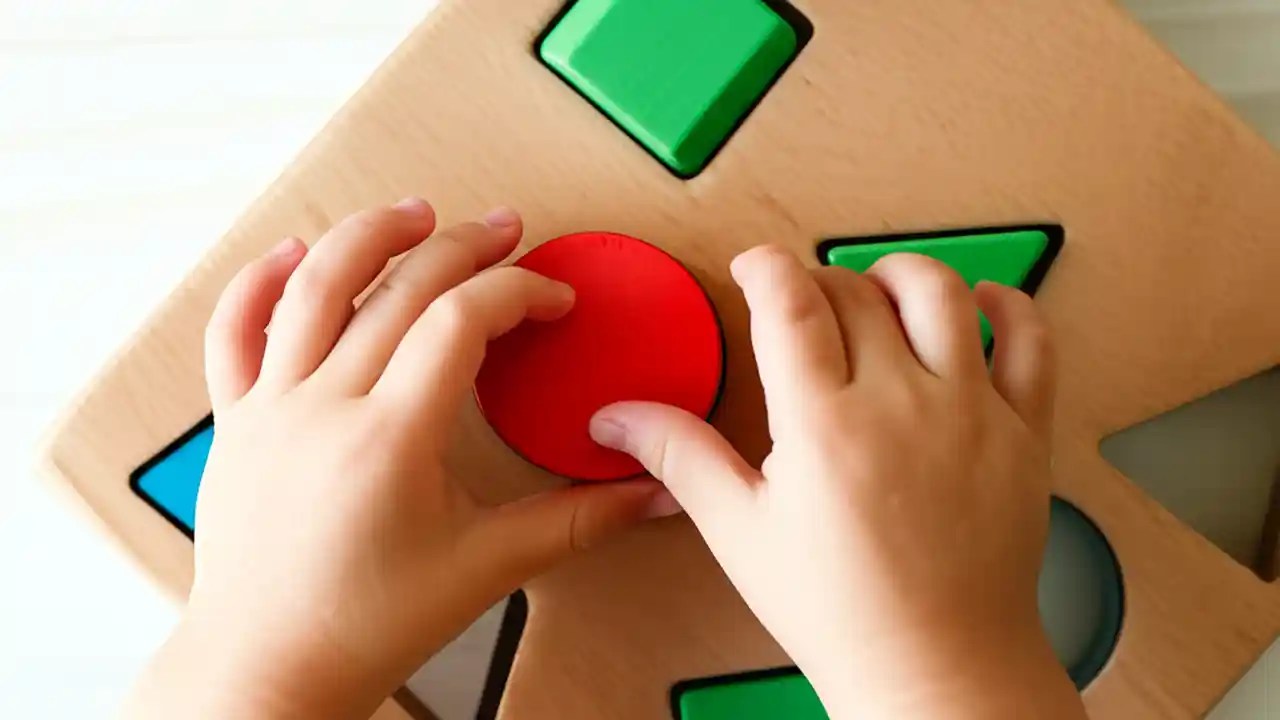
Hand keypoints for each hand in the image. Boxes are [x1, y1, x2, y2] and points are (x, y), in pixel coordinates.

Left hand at [122, 201, 677, 719]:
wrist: (268, 669)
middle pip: (398, 288)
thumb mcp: (486, 568)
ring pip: (312, 286)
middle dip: (464, 247)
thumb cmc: (366, 627)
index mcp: (389, 437)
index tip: (552, 300)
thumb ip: (579, 521)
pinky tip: (293, 253)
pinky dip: (259, 281)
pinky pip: (234, 331)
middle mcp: (323, 406)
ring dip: (369, 236)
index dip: (518, 292)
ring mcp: (271, 408)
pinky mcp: (236, 421)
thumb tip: (655, 497)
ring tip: (414, 211)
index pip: (460, 321)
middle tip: (506, 228)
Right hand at [591, 247, 1084, 717]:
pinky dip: (1011, 307)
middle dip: (817, 280)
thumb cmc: (838, 610)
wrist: (936, 667)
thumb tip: (615, 417)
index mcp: (824, 426)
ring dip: (900, 274)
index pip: (791, 304)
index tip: (753, 267)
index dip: (766, 267)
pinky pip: (1033, 343)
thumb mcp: (740, 532)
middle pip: (856, 292)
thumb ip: (680, 457)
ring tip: (876, 291)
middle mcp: (901, 403)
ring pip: (944, 294)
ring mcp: (971, 412)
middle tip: (800, 306)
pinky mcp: (1023, 433)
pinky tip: (981, 306)